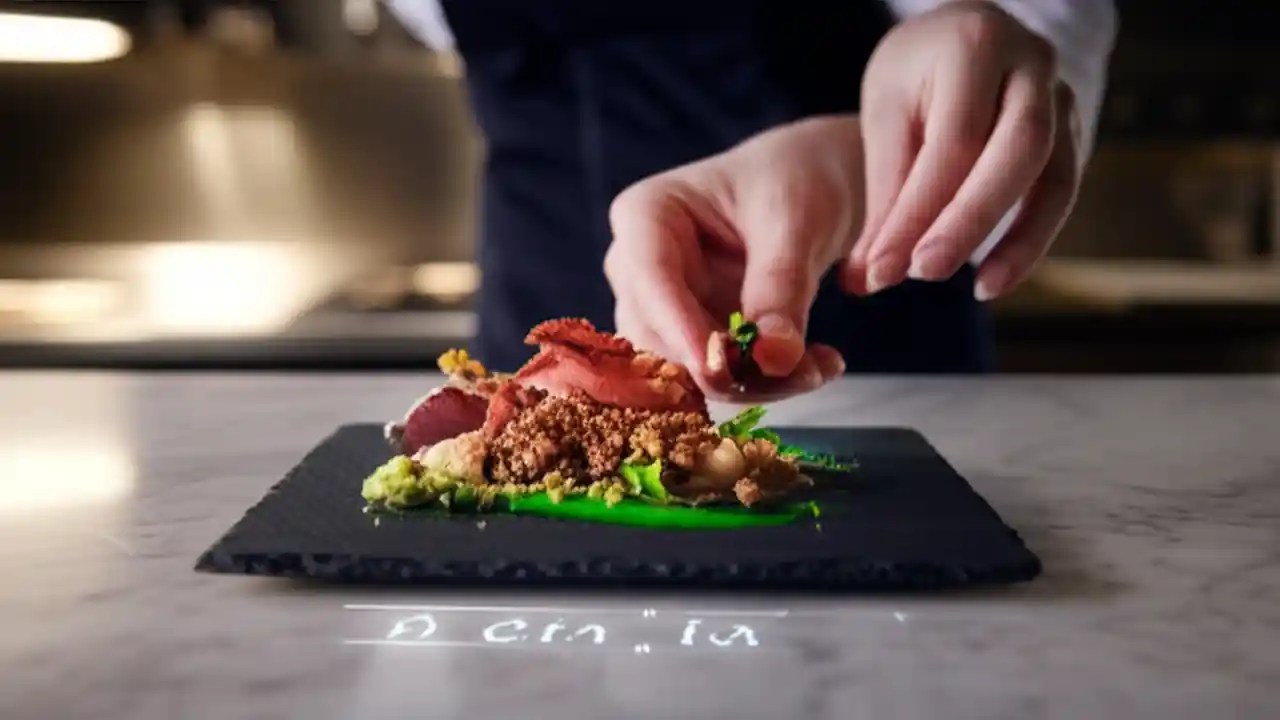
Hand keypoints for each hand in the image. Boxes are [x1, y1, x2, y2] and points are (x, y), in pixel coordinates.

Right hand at [606, 117, 861, 400]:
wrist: (812, 182)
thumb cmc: (794, 179)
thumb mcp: (794, 220)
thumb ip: (782, 285)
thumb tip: (775, 357)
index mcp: (646, 215)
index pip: (649, 280)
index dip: (680, 330)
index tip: (721, 370)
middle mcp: (639, 267)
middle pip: (659, 338)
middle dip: (726, 367)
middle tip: (802, 372)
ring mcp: (664, 307)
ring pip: (687, 369)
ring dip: (752, 383)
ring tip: (819, 367)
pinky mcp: (695, 336)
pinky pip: (719, 375)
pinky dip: (766, 381)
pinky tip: (817, 366)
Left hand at [843, 0, 1081, 300]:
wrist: (964, 37)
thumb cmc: (917, 75)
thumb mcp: (887, 112)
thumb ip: (884, 195)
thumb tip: (867, 281)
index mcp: (976, 46)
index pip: (952, 141)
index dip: (917, 211)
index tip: (882, 267)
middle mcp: (1033, 66)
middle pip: (1018, 153)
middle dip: (970, 223)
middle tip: (924, 273)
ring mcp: (1063, 99)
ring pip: (1055, 178)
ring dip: (1020, 242)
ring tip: (980, 290)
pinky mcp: (1073, 135)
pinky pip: (1060, 193)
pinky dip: (1031, 239)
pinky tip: (996, 277)